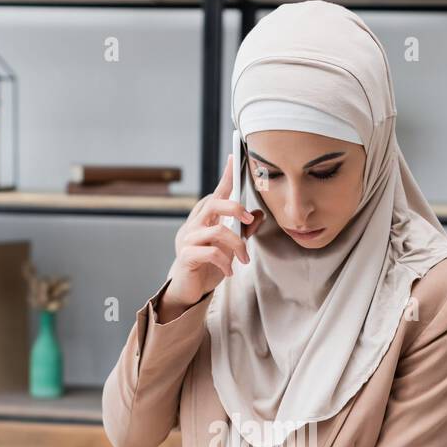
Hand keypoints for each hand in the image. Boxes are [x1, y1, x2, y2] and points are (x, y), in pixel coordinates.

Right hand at [167, 154, 264, 306]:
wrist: (189, 289)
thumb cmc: (208, 265)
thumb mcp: (231, 247)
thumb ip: (243, 230)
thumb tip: (260, 214)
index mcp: (205, 218)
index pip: (217, 192)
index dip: (226, 175)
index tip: (234, 156)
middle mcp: (194, 224)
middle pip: (214, 203)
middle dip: (235, 208)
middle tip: (249, 220)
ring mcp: (188, 239)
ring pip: (217, 231)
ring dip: (237, 245)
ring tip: (243, 260)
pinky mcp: (186, 256)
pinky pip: (211, 253)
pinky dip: (225, 262)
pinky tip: (229, 271)